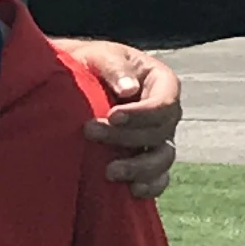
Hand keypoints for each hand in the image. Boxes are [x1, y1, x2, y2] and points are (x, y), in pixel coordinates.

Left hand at [68, 40, 182, 198]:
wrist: (78, 82)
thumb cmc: (93, 64)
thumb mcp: (102, 56)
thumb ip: (116, 69)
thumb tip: (129, 90)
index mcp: (163, 83)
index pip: (164, 103)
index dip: (141, 114)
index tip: (112, 116)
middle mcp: (166, 113)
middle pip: (159, 133)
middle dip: (125, 137)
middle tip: (89, 132)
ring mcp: (159, 139)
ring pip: (163, 159)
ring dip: (139, 168)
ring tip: (110, 171)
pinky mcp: (148, 159)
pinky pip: (159, 178)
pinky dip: (150, 186)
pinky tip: (132, 190)